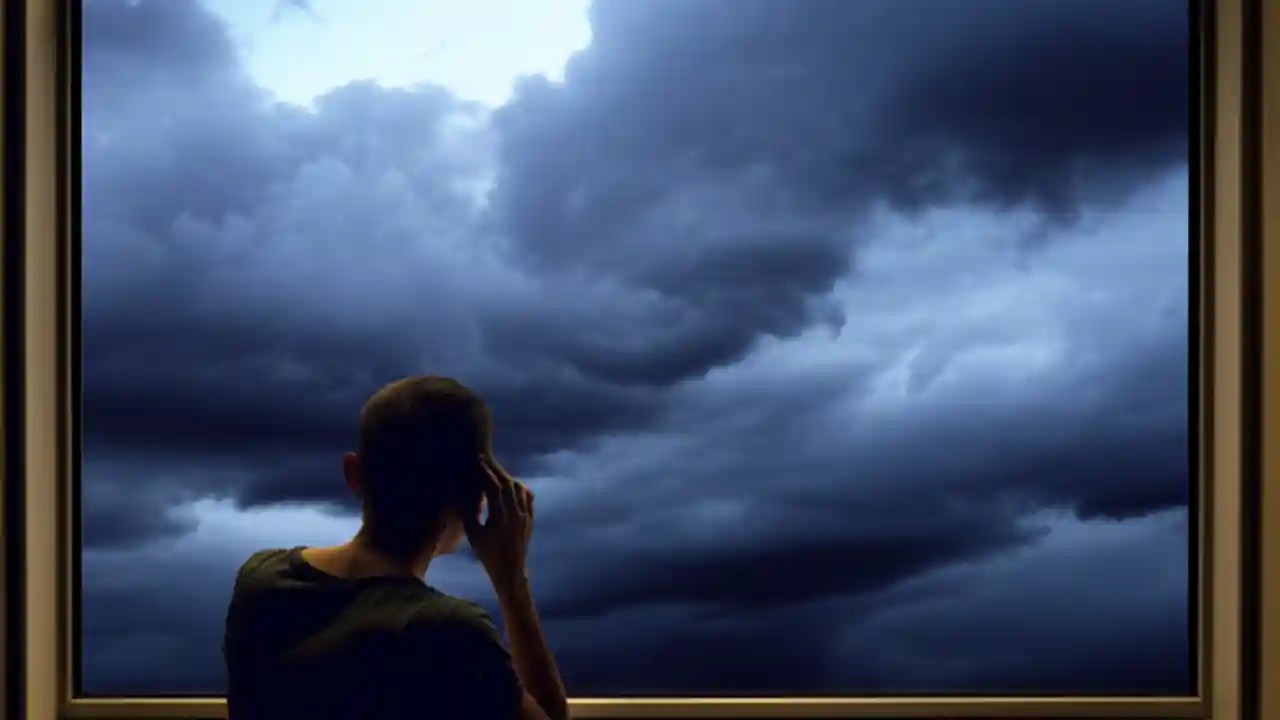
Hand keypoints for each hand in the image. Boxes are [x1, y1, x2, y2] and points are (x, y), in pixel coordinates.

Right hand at [463, 454, 533, 588]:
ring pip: (519, 489)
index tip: (479, 463)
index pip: (494, 488)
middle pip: (507, 485)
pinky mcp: (530, 520)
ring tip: (498, 472)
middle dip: (497, 471)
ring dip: (508, 478)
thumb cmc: (488, 555)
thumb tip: (464, 496)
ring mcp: (525, 516)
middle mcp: (515, 513)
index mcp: (500, 517)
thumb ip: (469, 514)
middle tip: (488, 462)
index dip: (486, 474)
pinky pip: (528, 498)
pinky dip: (520, 488)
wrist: (510, 571)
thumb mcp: (474, 536)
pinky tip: (514, 485)